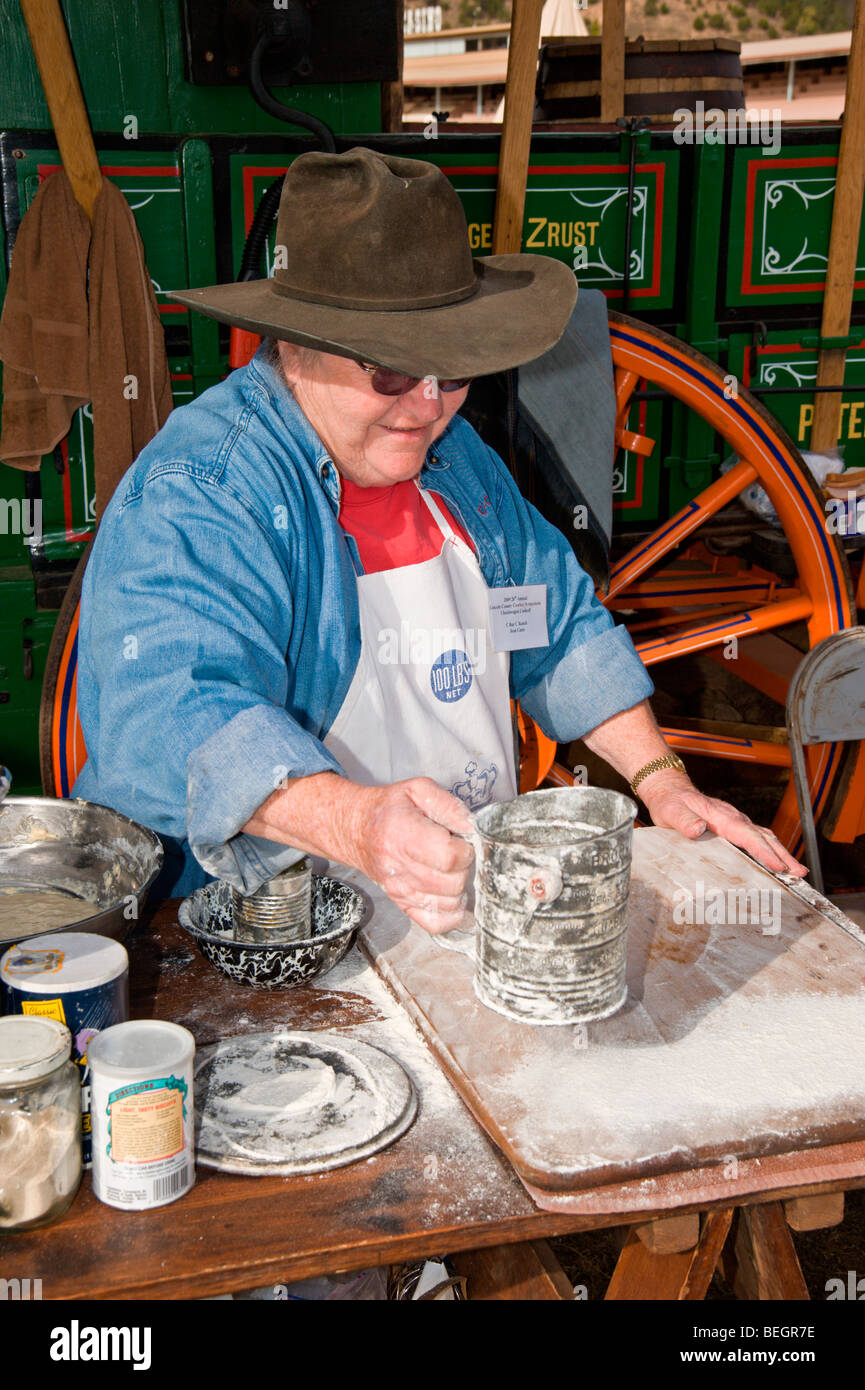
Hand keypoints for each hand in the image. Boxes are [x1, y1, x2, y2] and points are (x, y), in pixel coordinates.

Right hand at [345, 777, 473, 932]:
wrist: (357, 830)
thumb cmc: (389, 809)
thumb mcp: (418, 790)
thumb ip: (449, 806)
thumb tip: (472, 829)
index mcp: (404, 834)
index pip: (449, 856)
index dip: (465, 848)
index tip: (461, 840)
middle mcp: (399, 867)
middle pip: (453, 882)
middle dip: (463, 866)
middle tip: (455, 852)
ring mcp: (400, 890)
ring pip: (449, 903)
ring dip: (459, 887)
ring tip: (450, 869)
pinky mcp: (403, 904)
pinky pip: (436, 924)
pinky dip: (451, 914)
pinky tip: (450, 894)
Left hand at [639, 772, 807, 876]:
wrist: (669, 788)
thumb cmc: (669, 801)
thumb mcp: (670, 811)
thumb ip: (684, 820)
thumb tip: (698, 828)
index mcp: (722, 817)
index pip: (748, 836)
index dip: (764, 852)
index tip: (778, 866)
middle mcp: (733, 818)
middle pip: (764, 837)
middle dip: (784, 855)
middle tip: (800, 874)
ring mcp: (736, 821)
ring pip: (765, 837)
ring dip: (782, 853)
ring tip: (797, 871)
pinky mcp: (734, 825)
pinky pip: (757, 837)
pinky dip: (771, 849)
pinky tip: (777, 860)